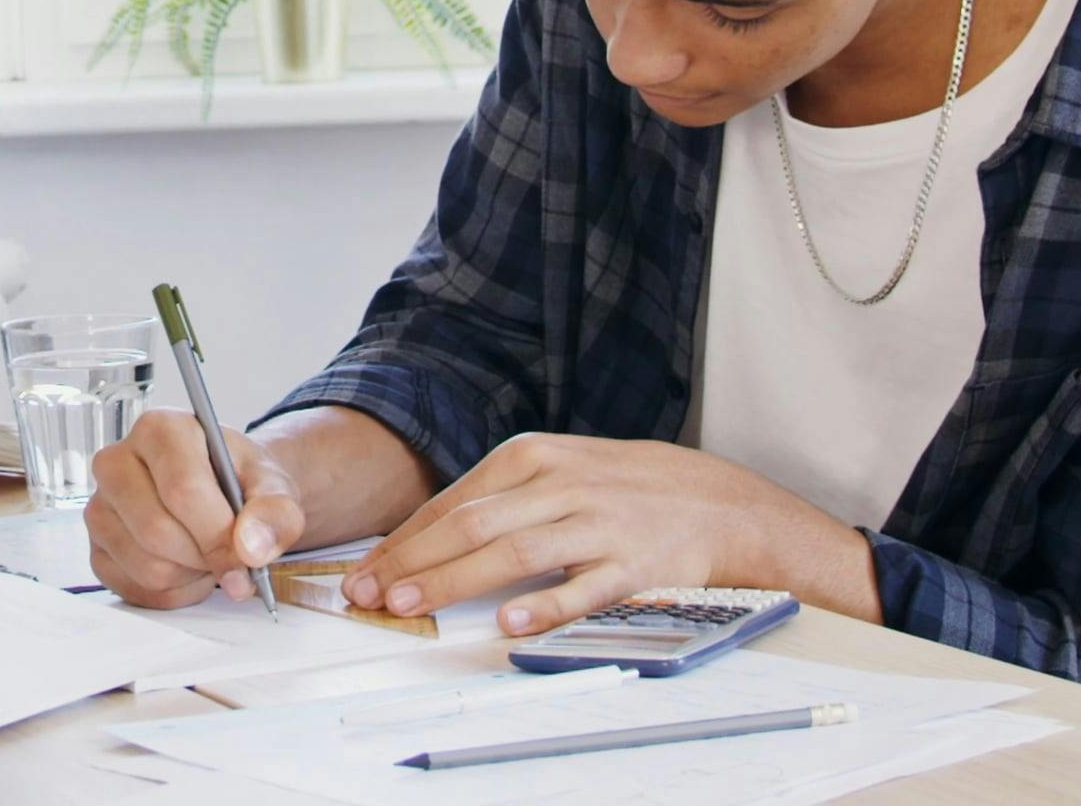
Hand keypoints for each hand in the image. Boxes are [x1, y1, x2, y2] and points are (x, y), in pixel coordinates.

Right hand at [86, 408, 306, 607]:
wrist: (223, 492)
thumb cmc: (240, 481)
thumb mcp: (273, 486)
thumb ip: (275, 512)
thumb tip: (251, 549)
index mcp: (159, 429)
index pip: (182, 490)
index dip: (217, 534)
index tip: (247, 559)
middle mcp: (116, 462)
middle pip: (158, 532)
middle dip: (205, 557)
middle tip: (230, 555)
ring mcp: (99, 508)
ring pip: (148, 567)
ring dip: (192, 575)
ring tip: (208, 554)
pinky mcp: (97, 550)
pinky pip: (137, 590)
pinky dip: (174, 592)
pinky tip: (187, 568)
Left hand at [341, 432, 880, 633]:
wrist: (715, 501)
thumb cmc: (619, 489)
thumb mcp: (555, 474)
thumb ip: (495, 501)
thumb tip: (423, 539)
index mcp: (531, 457)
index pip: (451, 505)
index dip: (403, 543)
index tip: (364, 574)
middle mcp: (558, 485)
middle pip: (471, 525)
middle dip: (412, 563)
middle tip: (370, 595)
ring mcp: (596, 524)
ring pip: (514, 553)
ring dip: (455, 581)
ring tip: (411, 606)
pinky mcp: (632, 563)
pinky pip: (582, 589)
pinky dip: (545, 607)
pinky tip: (510, 624)